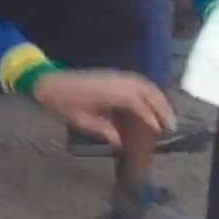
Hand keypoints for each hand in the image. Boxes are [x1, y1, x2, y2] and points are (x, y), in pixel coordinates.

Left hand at [33, 69, 175, 155]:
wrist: (47, 82)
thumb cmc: (61, 103)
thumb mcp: (79, 120)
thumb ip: (102, 130)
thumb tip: (120, 143)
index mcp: (108, 92)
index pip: (136, 103)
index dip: (150, 117)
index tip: (160, 131)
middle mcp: (115, 81)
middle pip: (147, 91)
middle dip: (162, 108)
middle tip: (171, 126)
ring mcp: (115, 75)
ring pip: (145, 84)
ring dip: (159, 99)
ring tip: (167, 116)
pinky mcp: (113, 74)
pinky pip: (138, 80)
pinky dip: (150, 90)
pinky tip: (154, 102)